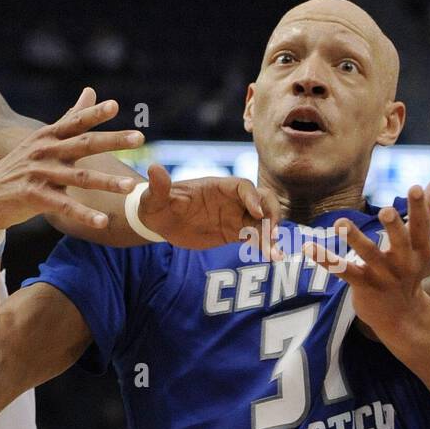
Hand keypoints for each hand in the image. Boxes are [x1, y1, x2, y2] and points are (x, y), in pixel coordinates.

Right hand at [0, 88, 143, 231]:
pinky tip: (103, 221)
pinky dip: (84, 214)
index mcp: (49, 137)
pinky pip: (64, 206)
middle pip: (84, 145)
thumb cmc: (20, 167)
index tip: (115, 106)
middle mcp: (45, 152)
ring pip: (79, 178)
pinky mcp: (34, 197)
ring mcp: (39, 174)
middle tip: (139, 138)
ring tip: (130, 187)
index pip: (75, 122)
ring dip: (107, 182)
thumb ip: (71, 117)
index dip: (94, 114)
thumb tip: (91, 91)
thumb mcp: (43, 140)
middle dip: (113, 141)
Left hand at [138, 165, 284, 257]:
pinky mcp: (235, 233)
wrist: (160, 223)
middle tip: (273, 234)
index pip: (243, 186)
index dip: (252, 197)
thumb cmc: (157, 205)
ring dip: (272, 236)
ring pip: (263, 222)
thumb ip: (158, 187)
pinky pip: (255, 238)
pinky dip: (265, 247)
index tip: (256, 213)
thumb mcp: (155, 198)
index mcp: (218, 186)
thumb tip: (153, 169)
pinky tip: (272, 259)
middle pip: (263, 200)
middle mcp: (232, 199)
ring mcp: (236, 216)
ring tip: (276, 255)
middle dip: (271, 214)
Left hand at [301, 169, 429, 334]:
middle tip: (386, 210)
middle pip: (400, 242)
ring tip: (340, 222)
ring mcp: (383, 275)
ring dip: (355, 239)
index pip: (421, 225)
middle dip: (394, 228)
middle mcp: (404, 262)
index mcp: (419, 247)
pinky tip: (309, 247)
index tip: (416, 187)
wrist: (402, 315)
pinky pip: (344, 271)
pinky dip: (326, 260)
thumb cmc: (410, 266)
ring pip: (369, 255)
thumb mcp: (423, 236)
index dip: (419, 207)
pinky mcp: (363, 285)